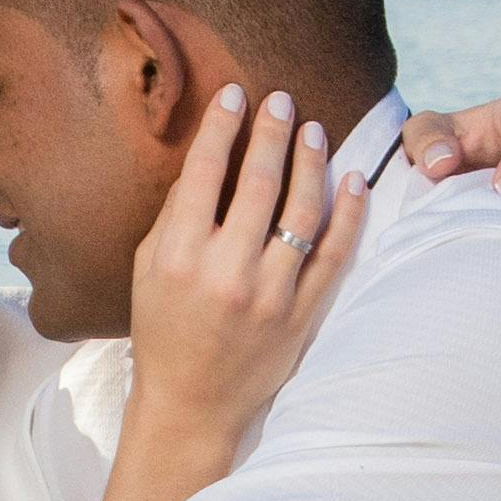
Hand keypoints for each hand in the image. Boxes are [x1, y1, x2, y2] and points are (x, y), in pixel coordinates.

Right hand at [123, 83, 367, 456]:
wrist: (192, 405)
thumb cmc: (163, 331)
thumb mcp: (148, 271)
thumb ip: (175, 215)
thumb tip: (207, 158)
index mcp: (181, 257)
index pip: (207, 173)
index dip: (224, 126)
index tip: (237, 95)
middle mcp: (227, 273)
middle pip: (260, 183)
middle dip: (273, 133)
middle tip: (282, 101)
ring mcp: (271, 295)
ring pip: (303, 212)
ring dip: (312, 162)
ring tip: (314, 130)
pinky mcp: (303, 315)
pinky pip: (335, 254)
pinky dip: (349, 213)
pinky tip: (352, 179)